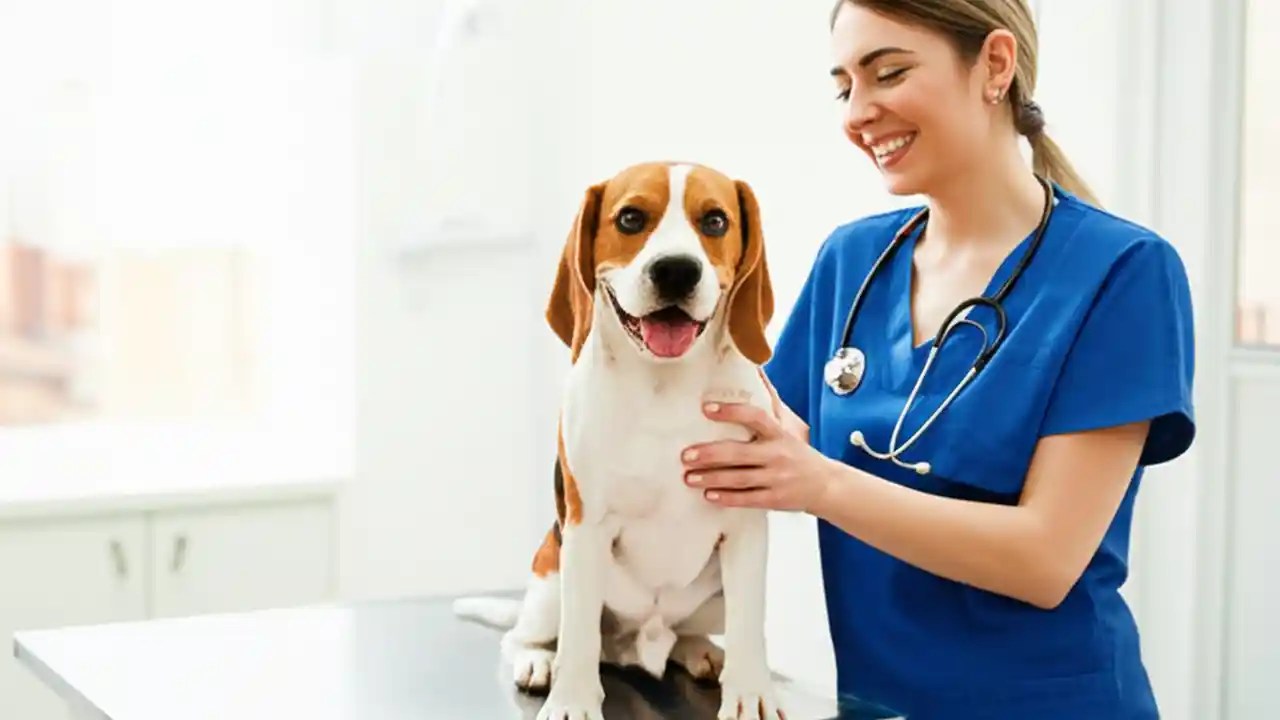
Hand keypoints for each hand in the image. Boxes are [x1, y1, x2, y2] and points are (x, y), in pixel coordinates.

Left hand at [682, 401, 836, 512]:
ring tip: (689, 477)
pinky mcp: (775, 499)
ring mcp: (776, 478)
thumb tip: (757, 372)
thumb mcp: (789, 429)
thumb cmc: (799, 454)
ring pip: (739, 478)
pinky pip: (747, 499)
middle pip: (739, 453)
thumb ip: (770, 408)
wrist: (826, 486)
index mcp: (779, 434)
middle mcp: (777, 454)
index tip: (706, 408)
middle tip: (685, 455)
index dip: (731, 411)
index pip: (755, 417)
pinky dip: (726, 497)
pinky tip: (709, 495)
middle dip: (709, 455)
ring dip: (711, 478)